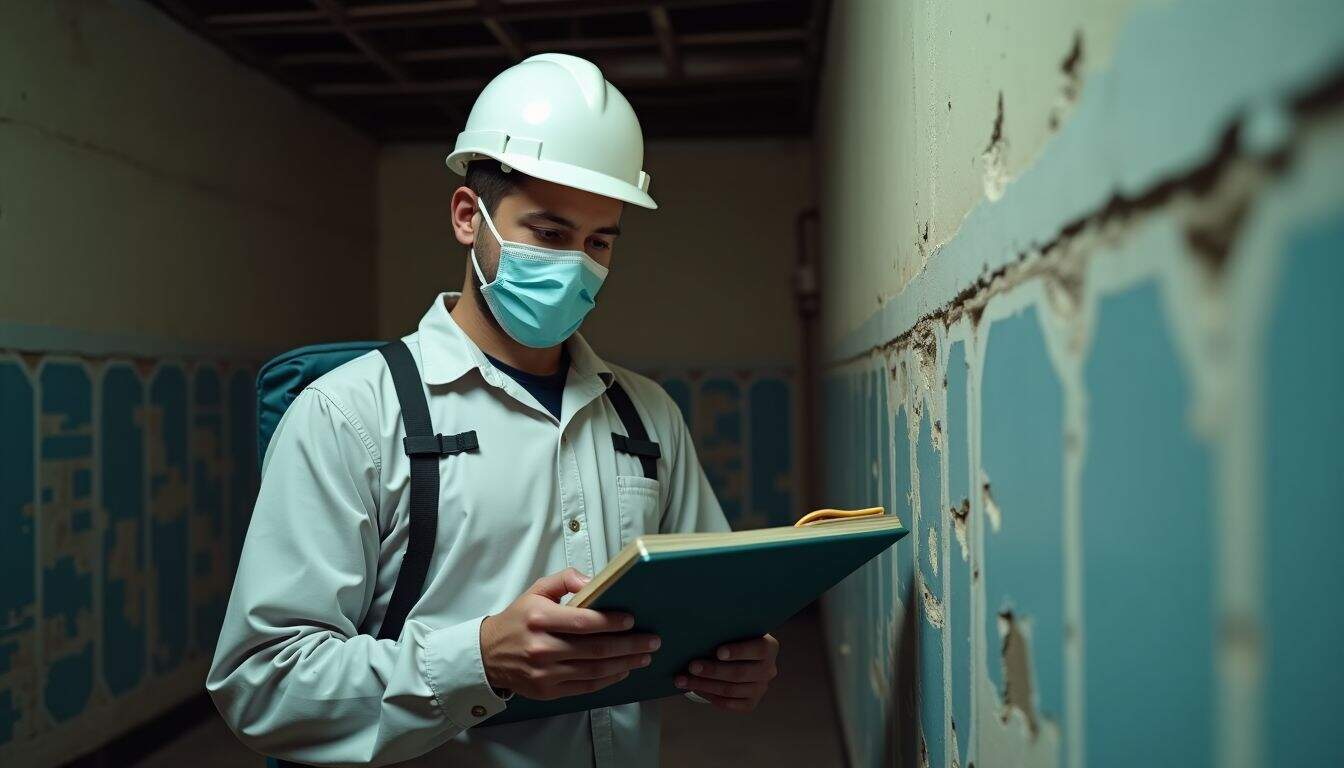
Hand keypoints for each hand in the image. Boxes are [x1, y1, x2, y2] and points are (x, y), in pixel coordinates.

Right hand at [480, 567, 660, 700]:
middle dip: (629, 645)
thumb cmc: (518, 619)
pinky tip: (623, 670)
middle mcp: (542, 647)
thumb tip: (593, 582)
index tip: (631, 620)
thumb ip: (565, 579)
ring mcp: (545, 672)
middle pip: (595, 649)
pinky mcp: (548, 690)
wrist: (488, 655)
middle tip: (651, 641)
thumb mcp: (536, 590)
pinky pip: (585, 687)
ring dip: (624, 664)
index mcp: (539, 618)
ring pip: (594, 670)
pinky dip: (608, 679)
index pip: (582, 621)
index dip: (610, 622)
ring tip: (644, 656)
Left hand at [675, 633, 778, 711]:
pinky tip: (694, 689)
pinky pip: (728, 703)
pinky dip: (709, 696)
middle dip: (713, 671)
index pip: (758, 649)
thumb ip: (725, 632)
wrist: (740, 656)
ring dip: (704, 686)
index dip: (739, 651)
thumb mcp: (735, 631)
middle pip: (740, 673)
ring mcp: (760, 688)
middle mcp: (768, 670)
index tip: (718, 652)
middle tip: (691, 666)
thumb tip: (699, 635)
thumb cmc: (733, 638)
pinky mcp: (750, 703)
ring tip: (683, 680)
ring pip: (731, 690)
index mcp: (769, 647)